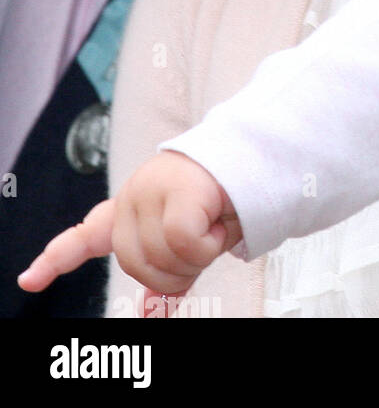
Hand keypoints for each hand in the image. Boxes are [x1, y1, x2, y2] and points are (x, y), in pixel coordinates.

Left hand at [17, 151, 241, 297]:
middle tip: (204, 245)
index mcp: (132, 207)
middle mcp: (134, 196)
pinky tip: (219, 223)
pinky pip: (182, 241)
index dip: (55, 260)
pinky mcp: (176, 187)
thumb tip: (154, 313)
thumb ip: (168, 271)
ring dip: (199, 255)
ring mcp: (150, 188)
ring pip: (162, 257)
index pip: (85, 235)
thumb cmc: (226, 196)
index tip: (30, 280)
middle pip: (136, 264)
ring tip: (215, 226)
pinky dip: (208, 244)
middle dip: (177, 270)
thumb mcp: (192, 241)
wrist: (257, 156)